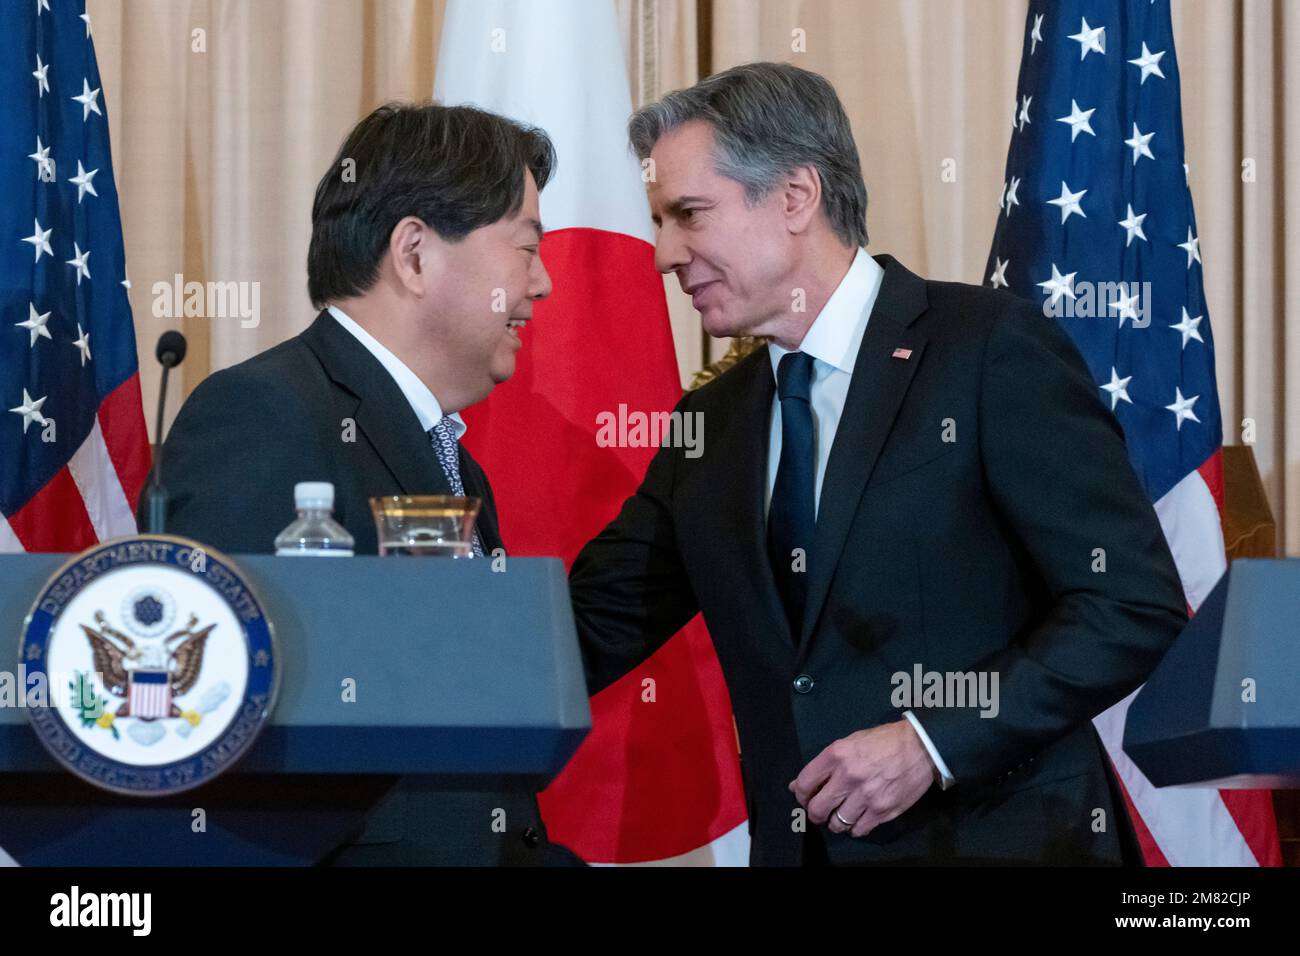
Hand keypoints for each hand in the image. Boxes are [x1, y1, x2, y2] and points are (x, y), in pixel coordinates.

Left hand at [789, 719, 936, 837]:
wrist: (920, 747)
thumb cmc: (883, 742)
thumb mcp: (849, 743)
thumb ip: (824, 764)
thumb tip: (797, 784)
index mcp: (836, 755)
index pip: (804, 784)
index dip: (800, 795)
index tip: (806, 798)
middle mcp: (848, 777)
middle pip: (817, 809)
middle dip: (815, 813)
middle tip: (821, 811)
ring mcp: (866, 796)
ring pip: (837, 824)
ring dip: (835, 823)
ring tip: (841, 815)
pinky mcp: (883, 811)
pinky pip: (859, 830)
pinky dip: (854, 828)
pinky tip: (858, 819)